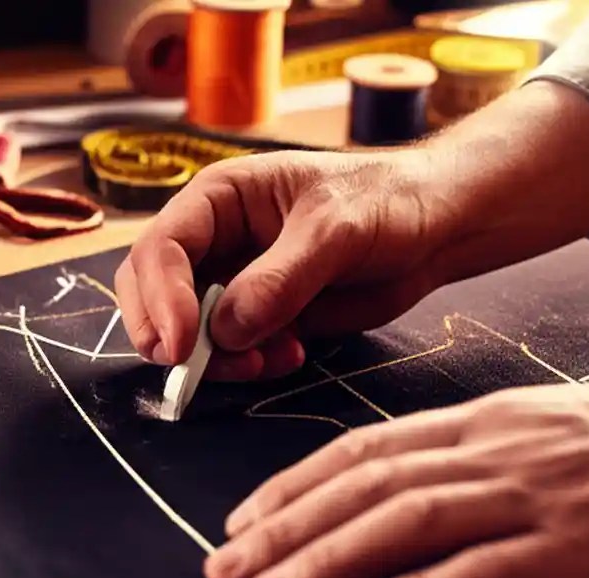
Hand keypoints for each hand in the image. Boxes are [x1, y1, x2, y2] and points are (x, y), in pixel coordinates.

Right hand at [113, 81, 588, 381]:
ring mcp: (234, 282)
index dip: (158, 296)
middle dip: (168, 334)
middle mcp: (216, 240)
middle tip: (194, 368)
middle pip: (152, 292)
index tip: (181, 342)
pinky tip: (290, 355)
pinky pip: (230, 352)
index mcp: (219, 198)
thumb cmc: (387, 201)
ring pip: (187, 330)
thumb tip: (225, 329)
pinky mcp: (262, 318)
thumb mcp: (335, 230)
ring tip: (266, 362)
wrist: (437, 229)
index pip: (160, 247)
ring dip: (214, 358)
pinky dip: (248, 365)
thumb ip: (280, 278)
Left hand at [202, 368, 588, 577]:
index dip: (293, 483)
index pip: (362, 448)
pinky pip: (484, 571)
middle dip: (283, 527)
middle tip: (221, 568)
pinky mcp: (578, 548)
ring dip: (324, 557)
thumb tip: (405, 489)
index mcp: (481, 422)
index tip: (242, 518)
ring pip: (405, 522)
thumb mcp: (544, 426)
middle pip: (365, 485)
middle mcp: (492, 451)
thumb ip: (475, 452)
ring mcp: (532, 497)